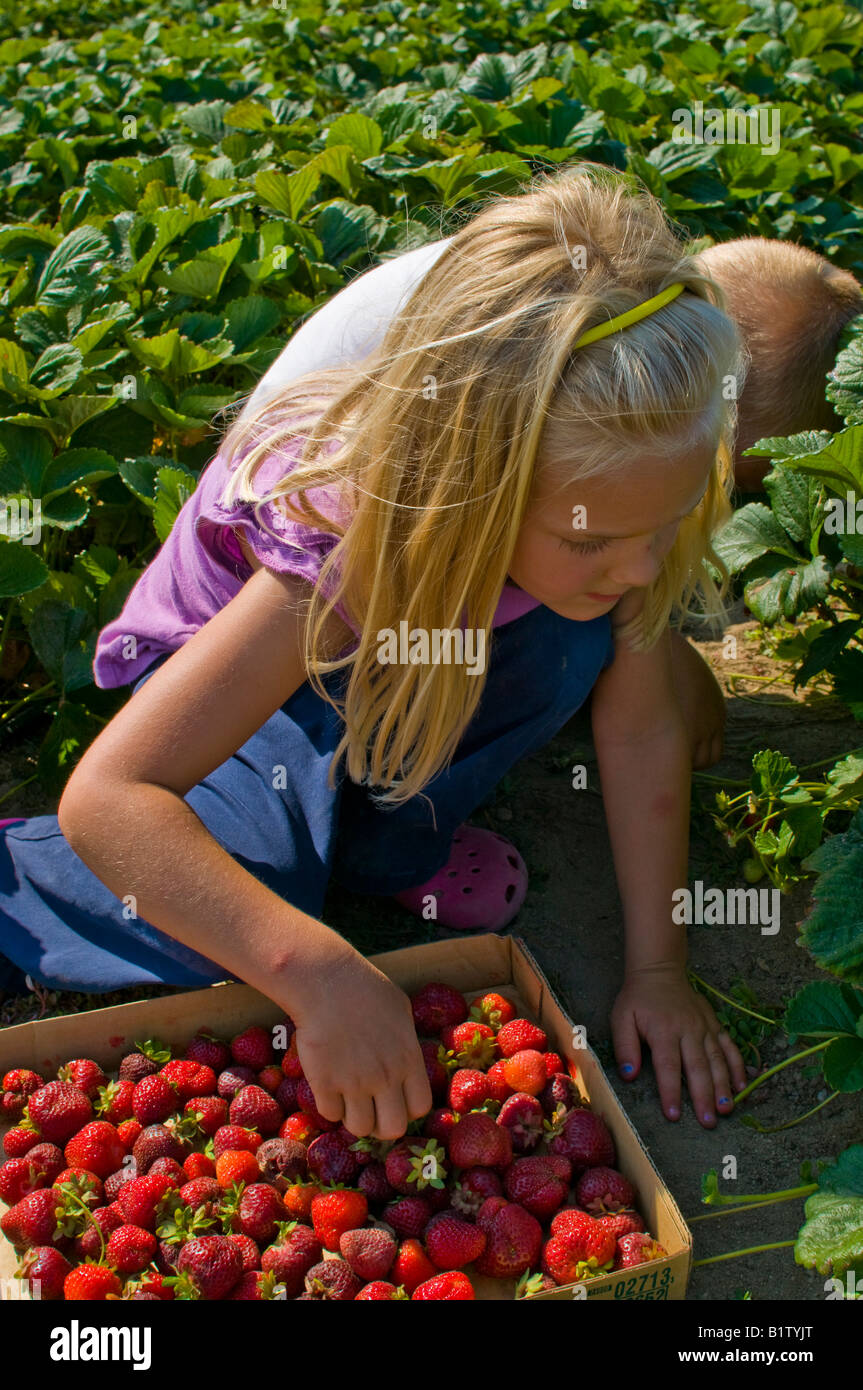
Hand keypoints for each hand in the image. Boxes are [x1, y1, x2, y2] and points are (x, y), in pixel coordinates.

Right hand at [287, 948, 431, 1140]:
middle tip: (372, 1109)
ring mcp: (354, 1083)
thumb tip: (408, 1060)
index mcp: (408, 1059)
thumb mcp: (401, 1011)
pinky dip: (330, 1105)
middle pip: (393, 1130)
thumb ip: (406, 1042)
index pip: (420, 1108)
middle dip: (383, 1124)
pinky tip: (328, 1086)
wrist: (326, 981)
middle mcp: (385, 1077)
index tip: (395, 1098)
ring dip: (354, 1117)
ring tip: (348, 1098)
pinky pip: (330, 1114)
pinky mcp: (324, 1084)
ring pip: (360, 1129)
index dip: (408, 1107)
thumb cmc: (366, 988)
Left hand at [610, 963, 746, 1127]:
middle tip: (708, 1122)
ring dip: (723, 1086)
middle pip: (697, 1067)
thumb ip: (625, 1047)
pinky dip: (737, 1065)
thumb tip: (629, 1075)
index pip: (668, 1067)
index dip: (671, 1092)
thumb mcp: (621, 1018)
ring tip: (727, 1109)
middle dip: (704, 1097)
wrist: (659, 972)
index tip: (674, 1115)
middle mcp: (688, 1030)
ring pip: (717, 1060)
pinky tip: (742, 1085)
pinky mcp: (714, 1024)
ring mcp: (704, 1027)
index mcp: (663, 1031)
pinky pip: (729, 1046)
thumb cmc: (638, 1000)